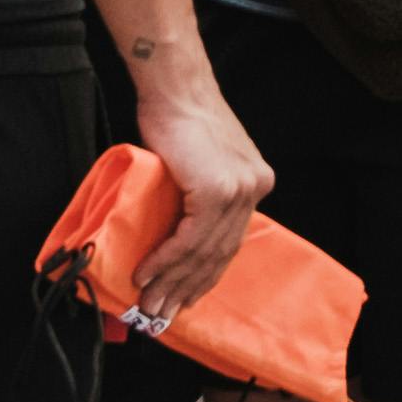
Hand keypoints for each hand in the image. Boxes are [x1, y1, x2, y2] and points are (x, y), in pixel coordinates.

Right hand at [127, 75, 272, 326]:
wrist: (175, 89)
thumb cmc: (180, 120)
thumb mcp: (203, 163)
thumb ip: (203, 196)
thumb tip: (179, 239)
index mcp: (255, 181)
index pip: (231, 240)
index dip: (206, 275)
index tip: (184, 300)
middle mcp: (254, 187)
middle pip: (219, 251)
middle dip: (187, 287)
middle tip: (160, 312)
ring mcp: (239, 188)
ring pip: (203, 250)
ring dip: (170, 280)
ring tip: (147, 302)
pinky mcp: (217, 189)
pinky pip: (188, 238)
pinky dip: (164, 259)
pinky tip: (145, 273)